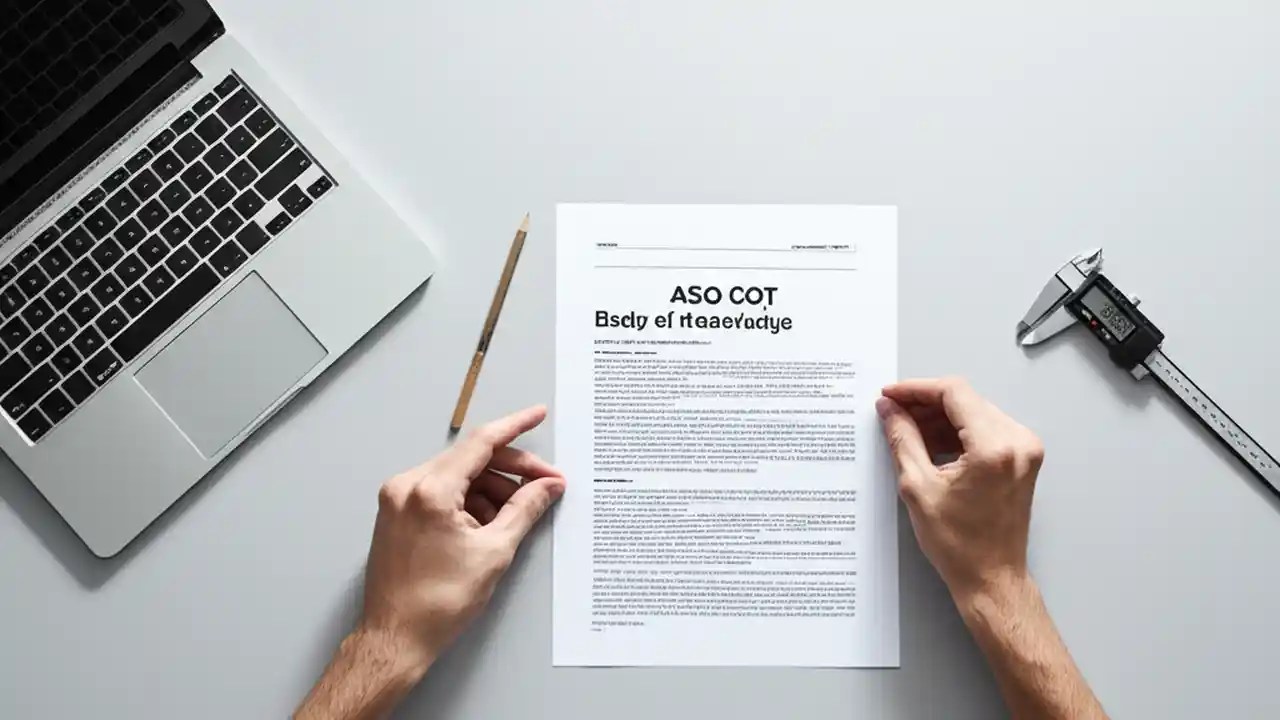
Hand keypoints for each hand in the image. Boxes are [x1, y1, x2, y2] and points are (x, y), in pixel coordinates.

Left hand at [359, 405, 565, 674]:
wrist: (395, 639)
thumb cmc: (438, 603)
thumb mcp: (494, 552)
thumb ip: (524, 509)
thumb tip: (548, 486)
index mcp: (430, 490)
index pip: (481, 443)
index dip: (515, 426)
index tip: (537, 414)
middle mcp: (407, 486)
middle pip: (471, 459)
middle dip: (512, 470)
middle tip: (546, 484)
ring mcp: (398, 499)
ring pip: (457, 476)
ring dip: (492, 489)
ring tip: (518, 514)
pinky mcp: (396, 514)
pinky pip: (441, 493)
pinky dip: (469, 502)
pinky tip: (490, 523)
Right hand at [876, 377, 1043, 601]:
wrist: (992, 577)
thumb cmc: (959, 544)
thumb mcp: (917, 486)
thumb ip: (902, 438)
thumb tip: (890, 409)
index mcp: (994, 447)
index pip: (954, 393)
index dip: (916, 389)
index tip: (891, 395)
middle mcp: (1017, 442)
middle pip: (965, 400)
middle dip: (925, 404)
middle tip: (893, 412)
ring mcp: (1024, 449)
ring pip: (974, 413)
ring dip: (940, 418)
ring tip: (906, 429)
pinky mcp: (1022, 458)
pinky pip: (985, 429)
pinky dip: (957, 432)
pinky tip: (930, 442)